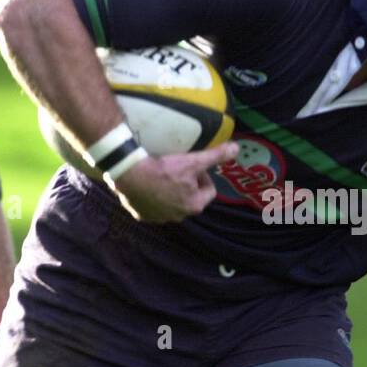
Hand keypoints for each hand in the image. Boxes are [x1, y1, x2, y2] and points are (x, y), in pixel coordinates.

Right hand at [112, 141, 238, 222]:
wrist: (130, 175)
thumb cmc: (164, 170)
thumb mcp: (193, 161)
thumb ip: (215, 156)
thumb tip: (236, 148)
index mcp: (194, 205)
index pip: (209, 191)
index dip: (204, 176)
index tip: (194, 166)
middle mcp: (178, 216)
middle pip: (190, 198)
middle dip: (188, 185)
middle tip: (178, 169)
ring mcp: (159, 218)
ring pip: (171, 203)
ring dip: (171, 191)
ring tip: (163, 175)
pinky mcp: (143, 216)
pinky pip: (152, 206)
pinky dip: (153, 196)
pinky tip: (149, 183)